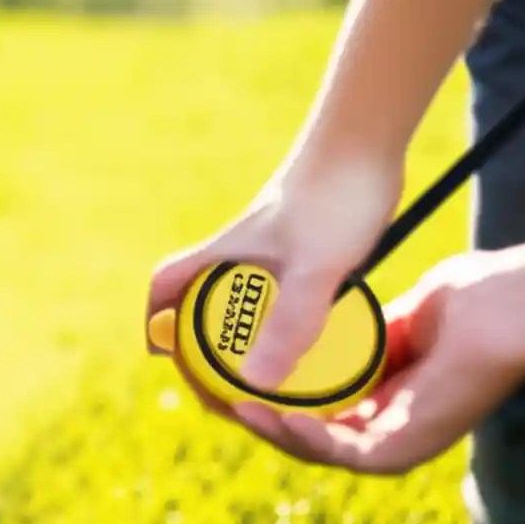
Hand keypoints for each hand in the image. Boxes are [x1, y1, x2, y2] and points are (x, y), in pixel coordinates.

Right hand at [146, 154, 402, 396]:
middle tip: (223, 384)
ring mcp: (273, 251)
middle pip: (199, 301)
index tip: (163, 358)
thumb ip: (291, 321)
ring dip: (244, 336)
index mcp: (224, 253)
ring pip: (243, 300)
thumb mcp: (316, 266)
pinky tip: (315, 340)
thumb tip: (257, 381)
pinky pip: (282, 295)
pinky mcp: (306, 248)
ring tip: (268, 373)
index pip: (165, 286)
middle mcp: (241, 253)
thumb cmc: (335, 193)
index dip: (155, 323)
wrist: (369, 139)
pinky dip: (284, 322)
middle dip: (200, 345)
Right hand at [232, 245, 524, 474]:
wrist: (506, 308)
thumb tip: (291, 311)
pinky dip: (300, 434)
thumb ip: (345, 323)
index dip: (256, 392)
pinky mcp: (399, 448)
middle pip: (296, 429)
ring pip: (310, 446)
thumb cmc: (464, 298)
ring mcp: (388, 442)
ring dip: (266, 428)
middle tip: (207, 390)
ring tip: (228, 405)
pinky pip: (338, 450)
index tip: (219, 367)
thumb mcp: (386, 310)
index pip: (302, 406)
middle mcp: (377, 425)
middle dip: (246, 413)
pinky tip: (272, 415)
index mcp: (373, 397)